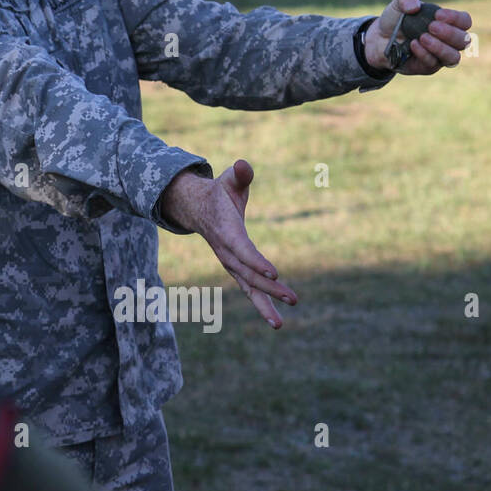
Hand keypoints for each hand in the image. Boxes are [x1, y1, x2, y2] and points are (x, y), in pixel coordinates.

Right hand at [160, 160, 298, 327]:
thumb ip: (239, 174)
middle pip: (247, 273)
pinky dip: (261, 304)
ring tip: (280, 324)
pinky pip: (249, 289)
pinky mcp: (236, 269)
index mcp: (225, 230)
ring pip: (247, 287)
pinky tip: (276, 319)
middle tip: (294, 298)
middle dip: (269, 287)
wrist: (196, 208)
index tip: (274, 272)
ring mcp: (230, 263)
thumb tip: (243, 165)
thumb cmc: (220, 192)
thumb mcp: (229, 180)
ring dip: (264, 304)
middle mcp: (226, 251)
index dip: (255, 260)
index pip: (241, 248)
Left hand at [364, 0, 472, 73]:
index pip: (465, 21)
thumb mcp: (398, 4)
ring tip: (423, 37)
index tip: (438, 15)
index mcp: (448, 23)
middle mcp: (448, 41)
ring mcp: (439, 55)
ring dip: (440, 47)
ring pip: (453, 57)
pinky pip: (433, 64)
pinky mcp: (427, 67)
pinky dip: (424, 54)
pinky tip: (413, 45)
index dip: (456, 18)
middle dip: (449, 33)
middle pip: (464, 40)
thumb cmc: (395, 20)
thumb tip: (415, 6)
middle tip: (431, 26)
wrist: (378, 38)